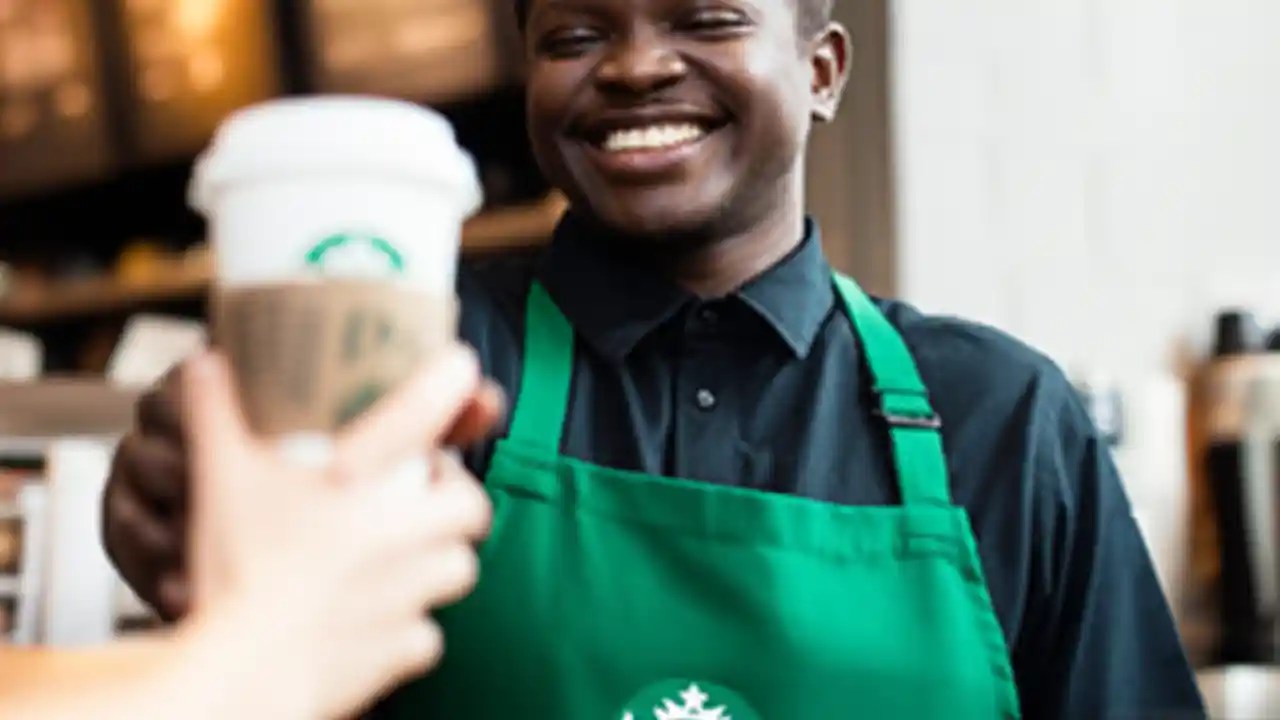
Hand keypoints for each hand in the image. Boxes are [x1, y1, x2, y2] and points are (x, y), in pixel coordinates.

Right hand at [102, 352, 503, 619]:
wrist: (239, 673)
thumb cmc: (234, 574)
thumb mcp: (218, 479)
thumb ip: (213, 414)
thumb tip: (203, 363)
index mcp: (360, 481)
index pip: (432, 412)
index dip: (455, 386)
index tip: (461, 376)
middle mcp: (401, 532)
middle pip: (471, 505)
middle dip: (455, 498)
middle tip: (422, 493)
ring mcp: (409, 593)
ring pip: (458, 570)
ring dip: (439, 560)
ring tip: (403, 556)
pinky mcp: (402, 649)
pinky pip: (426, 636)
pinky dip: (408, 632)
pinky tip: (377, 623)